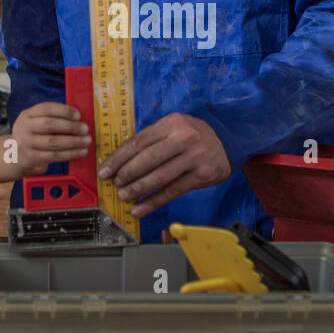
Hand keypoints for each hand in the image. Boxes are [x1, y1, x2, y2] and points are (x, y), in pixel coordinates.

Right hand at [10, 102, 91, 175]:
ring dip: (74, 142)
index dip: (64, 111)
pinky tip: (81, 152)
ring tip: (87, 141)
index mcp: (27, 115)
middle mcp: (25, 127)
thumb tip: (78, 118)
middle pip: (49, 125)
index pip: (46, 109)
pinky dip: (71, 154)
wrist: (13, 155)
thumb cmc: (32, 135)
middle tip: (85, 128)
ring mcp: (27, 144)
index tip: (78, 115)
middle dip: (71, 126)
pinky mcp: (32, 158)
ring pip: (53, 142)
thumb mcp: (35, 122)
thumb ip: (52, 117)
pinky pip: (54, 156)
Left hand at [97, 113, 230, 217]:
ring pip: (158, 178)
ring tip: (124, 196)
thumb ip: (151, 139)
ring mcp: (194, 157)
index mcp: (171, 123)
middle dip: (126, 174)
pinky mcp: (201, 176)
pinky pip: (171, 192)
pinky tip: (140, 209)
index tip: (106, 170)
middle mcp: (183, 138)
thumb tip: (120, 160)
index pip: (138, 142)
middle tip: (115, 183)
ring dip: (137, 190)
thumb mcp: (174, 127)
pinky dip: (153, 203)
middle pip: (147, 159)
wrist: (227, 143)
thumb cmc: (193, 136)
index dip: (118, 158)